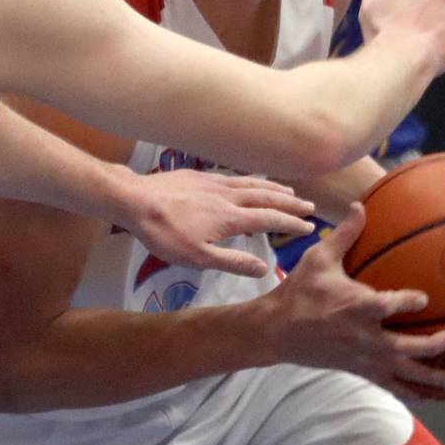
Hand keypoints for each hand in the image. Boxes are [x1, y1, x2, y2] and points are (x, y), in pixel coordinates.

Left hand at [118, 170, 316, 277]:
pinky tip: (248, 181)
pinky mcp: (198, 176)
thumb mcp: (197, 258)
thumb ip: (232, 262)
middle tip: (308, 206)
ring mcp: (213, 182)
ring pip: (251, 183)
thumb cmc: (164, 233)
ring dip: (272, 188)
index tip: (309, 226)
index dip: (291, 223)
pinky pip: (233, 177)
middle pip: (265, 197)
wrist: (134, 200)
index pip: (269, 219)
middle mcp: (227, 196)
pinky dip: (250, 180)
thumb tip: (265, 268)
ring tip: (288, 190)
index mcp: (230, 217)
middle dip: (289, 202)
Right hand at [261, 204, 444, 396]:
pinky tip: (429, 396)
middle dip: (432, 345)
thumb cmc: (299, 291)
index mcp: (355, 306)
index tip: (425, 298)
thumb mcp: (319, 258)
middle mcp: (363, 336)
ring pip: (401, 372)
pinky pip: (389, 385)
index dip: (411, 301)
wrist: (276, 330)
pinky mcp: (358, 370)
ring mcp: (362, 357)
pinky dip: (410, 392)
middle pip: (405, 346)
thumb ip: (344, 234)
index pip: (391, 305)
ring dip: (429, 377)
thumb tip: (360, 205)